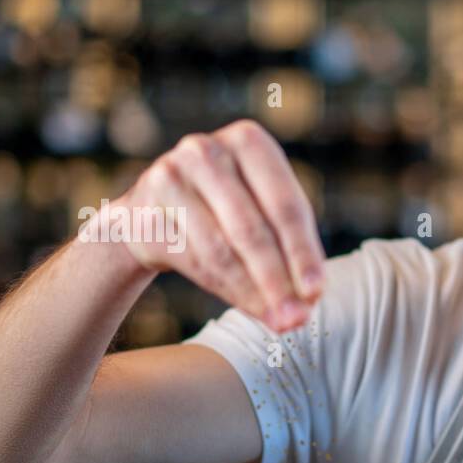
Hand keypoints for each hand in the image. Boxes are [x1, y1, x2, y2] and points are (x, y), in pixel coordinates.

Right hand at [93, 119, 324, 331]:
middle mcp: (208, 150)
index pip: (285, 205)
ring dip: (253, 292)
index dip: (303, 253)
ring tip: (278, 320)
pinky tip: (248, 306)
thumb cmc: (227, 212)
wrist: (153, 210)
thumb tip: (305, 306)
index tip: (316, 293)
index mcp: (250, 142)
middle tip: (297, 318)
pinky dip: (226, 289)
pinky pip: (193, 258)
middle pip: (252, 230)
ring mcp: (171, 173)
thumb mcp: (264, 216)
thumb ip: (289, 253)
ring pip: (220, 250)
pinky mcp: (146, 204)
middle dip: (278, 281)